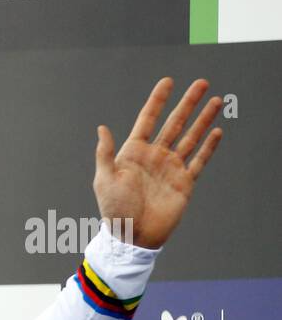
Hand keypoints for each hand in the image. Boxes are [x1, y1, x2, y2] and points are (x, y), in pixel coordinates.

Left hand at [94, 77, 224, 248]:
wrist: (133, 237)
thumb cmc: (115, 210)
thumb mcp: (105, 179)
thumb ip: (105, 153)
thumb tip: (102, 128)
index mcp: (133, 153)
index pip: (148, 120)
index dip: (158, 101)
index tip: (167, 82)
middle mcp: (154, 156)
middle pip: (174, 123)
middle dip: (187, 103)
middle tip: (202, 83)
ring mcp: (170, 168)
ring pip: (190, 137)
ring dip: (203, 119)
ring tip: (215, 100)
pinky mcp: (184, 182)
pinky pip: (199, 160)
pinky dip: (208, 147)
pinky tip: (216, 132)